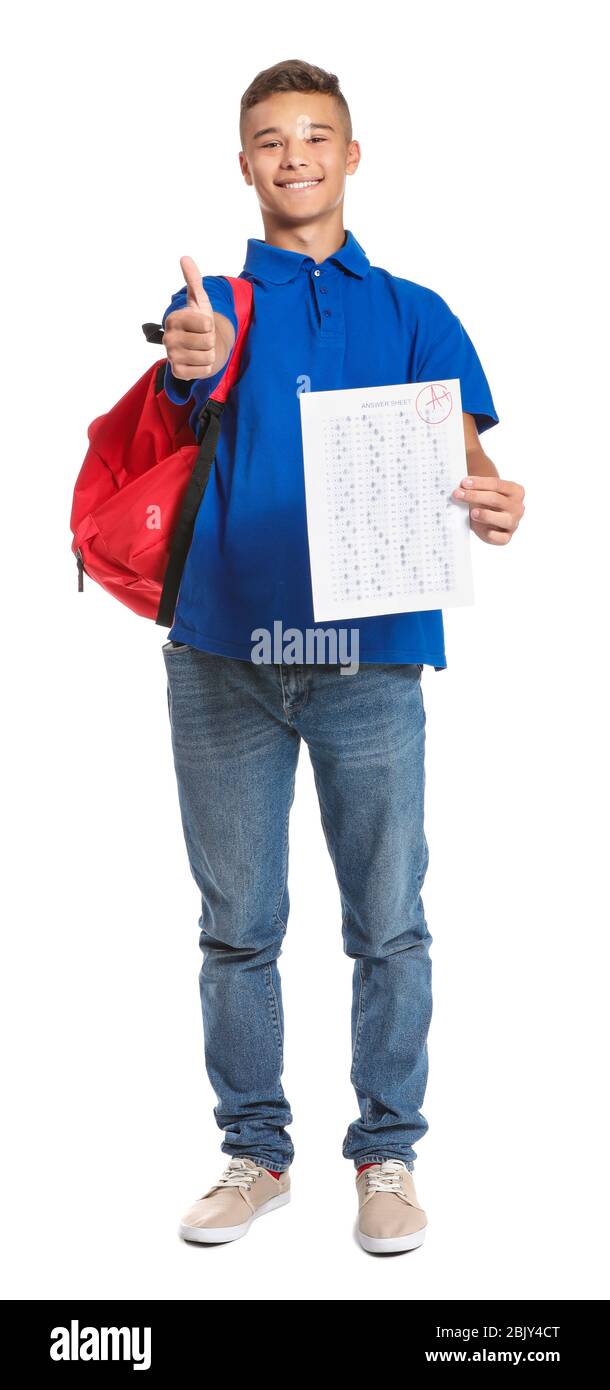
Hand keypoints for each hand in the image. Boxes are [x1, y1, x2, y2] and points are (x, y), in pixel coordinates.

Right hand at [162, 255, 219, 380]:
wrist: (196, 346)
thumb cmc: (199, 322)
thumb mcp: (199, 300)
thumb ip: (193, 280)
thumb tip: (185, 258)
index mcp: (174, 319)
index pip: (207, 324)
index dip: (210, 325)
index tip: (202, 325)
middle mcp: (169, 338)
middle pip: (209, 341)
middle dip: (211, 340)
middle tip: (202, 338)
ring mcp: (172, 356)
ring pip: (208, 356)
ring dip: (209, 354)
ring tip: (200, 349)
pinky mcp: (178, 372)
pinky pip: (204, 370)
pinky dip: (205, 367)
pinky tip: (197, 361)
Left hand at [452, 476, 524, 544]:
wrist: (488, 519)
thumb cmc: (486, 502)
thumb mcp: (484, 492)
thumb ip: (476, 488)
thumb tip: (460, 487)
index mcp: (515, 491)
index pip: (496, 484)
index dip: (479, 483)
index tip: (464, 483)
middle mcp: (517, 506)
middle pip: (496, 499)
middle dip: (474, 496)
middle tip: (458, 494)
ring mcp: (513, 522)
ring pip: (502, 518)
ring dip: (485, 515)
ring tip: (472, 512)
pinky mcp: (506, 537)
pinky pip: (500, 537)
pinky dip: (491, 534)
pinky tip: (484, 530)